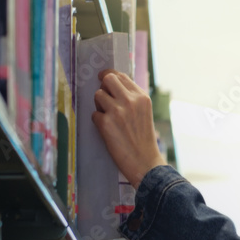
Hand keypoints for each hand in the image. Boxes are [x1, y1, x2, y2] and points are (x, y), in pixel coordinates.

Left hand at [91, 69, 167, 190]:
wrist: (145, 162)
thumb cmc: (144, 140)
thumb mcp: (144, 113)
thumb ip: (132, 99)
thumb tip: (112, 86)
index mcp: (141, 97)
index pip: (121, 76)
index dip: (110, 76)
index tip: (103, 78)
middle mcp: (130, 100)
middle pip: (107, 79)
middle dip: (102, 86)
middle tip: (102, 95)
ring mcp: (117, 111)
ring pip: (97, 95)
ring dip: (99, 105)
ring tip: (108, 117)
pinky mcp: (105, 123)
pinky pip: (94, 114)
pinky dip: (98, 122)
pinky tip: (108, 131)